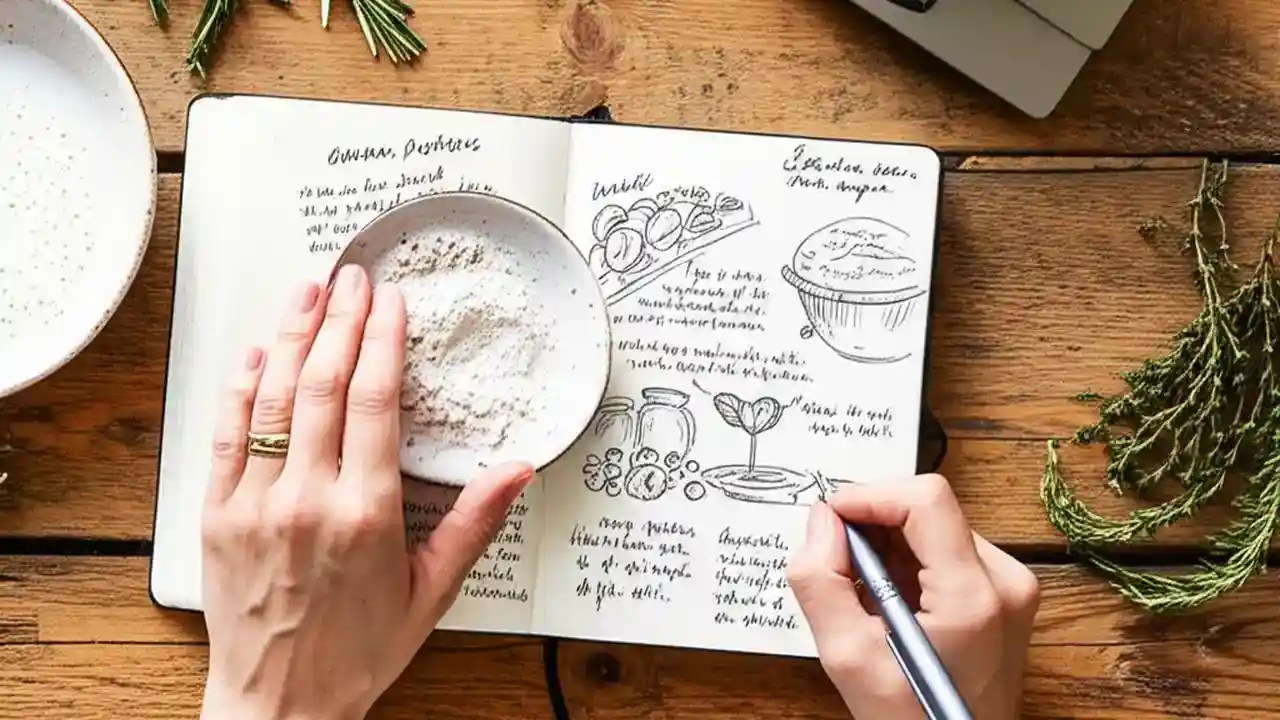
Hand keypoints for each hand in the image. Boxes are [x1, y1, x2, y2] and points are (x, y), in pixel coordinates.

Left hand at [200, 265, 534, 719]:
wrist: (278, 705)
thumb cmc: (355, 652)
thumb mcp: (431, 592)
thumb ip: (474, 523)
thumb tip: (516, 469)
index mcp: (367, 514)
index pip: (374, 401)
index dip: (383, 341)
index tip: (392, 304)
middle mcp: (309, 499)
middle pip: (324, 383)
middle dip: (343, 319)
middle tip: (356, 276)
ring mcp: (257, 503)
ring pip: (273, 397)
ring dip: (292, 334)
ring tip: (310, 289)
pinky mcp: (218, 514)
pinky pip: (227, 433)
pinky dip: (241, 384)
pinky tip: (257, 349)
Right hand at [788, 474, 1039, 719]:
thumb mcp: (850, 660)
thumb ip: (823, 583)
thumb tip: (820, 522)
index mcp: (974, 596)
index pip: (925, 500)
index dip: (869, 496)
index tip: (830, 516)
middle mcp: (1004, 582)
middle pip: (927, 510)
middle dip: (871, 525)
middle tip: (835, 564)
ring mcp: (1008, 589)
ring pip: (932, 529)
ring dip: (886, 547)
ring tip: (861, 597)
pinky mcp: (1001, 597)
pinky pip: (944, 552)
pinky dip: (905, 564)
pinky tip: (886, 605)